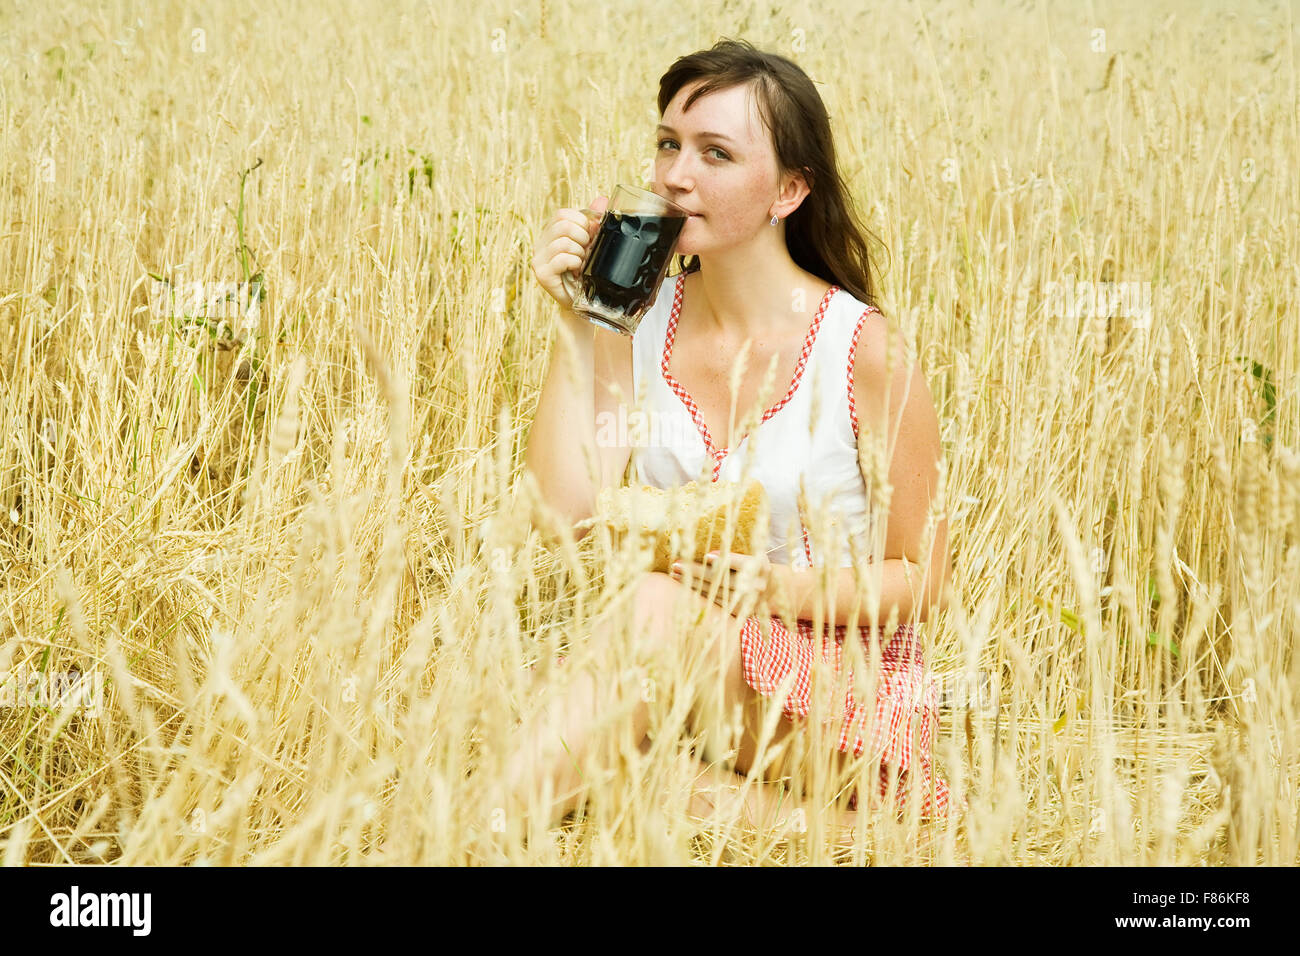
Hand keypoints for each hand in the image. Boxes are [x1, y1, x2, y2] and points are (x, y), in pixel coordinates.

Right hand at [530, 195, 608, 311]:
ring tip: (582, 264)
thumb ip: (594, 222)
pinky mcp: (542, 273)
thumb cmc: (587, 273)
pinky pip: (562, 258)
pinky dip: (575, 263)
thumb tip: (602, 200)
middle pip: (563, 225)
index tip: (590, 237)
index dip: (582, 222)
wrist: (584, 303)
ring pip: (564, 242)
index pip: (562, 214)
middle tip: (587, 253)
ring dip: (580, 253)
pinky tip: (577, 271)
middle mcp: (540, 244)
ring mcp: (538, 259)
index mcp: (550, 233)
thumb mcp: (592, 244)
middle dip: (583, 238)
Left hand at [668, 550, 773, 619]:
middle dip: (696, 571)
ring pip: (713, 592)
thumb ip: (733, 555)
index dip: (722, 561)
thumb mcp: (750, 555)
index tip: (705, 556)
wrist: (772, 590)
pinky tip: (684, 587)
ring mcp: (746, 602)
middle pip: (720, 578)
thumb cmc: (755, 567)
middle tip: (676, 564)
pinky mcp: (737, 613)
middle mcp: (755, 586)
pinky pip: (714, 603)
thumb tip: (710, 557)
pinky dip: (697, 594)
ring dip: (691, 583)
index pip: (737, 563)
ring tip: (674, 575)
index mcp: (759, 567)